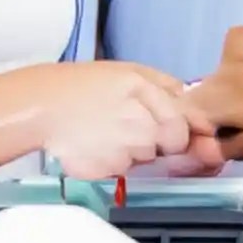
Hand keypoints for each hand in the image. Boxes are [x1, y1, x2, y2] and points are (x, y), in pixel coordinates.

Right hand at [43, 62, 214, 179]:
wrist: (41, 106)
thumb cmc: (87, 86)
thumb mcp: (131, 72)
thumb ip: (169, 88)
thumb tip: (201, 118)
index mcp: (147, 91)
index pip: (186, 121)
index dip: (187, 129)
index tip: (180, 131)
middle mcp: (140, 121)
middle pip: (173, 143)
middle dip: (162, 139)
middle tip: (133, 126)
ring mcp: (125, 149)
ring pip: (148, 157)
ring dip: (136, 150)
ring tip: (109, 132)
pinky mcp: (108, 170)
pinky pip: (124, 170)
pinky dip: (115, 161)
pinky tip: (97, 145)